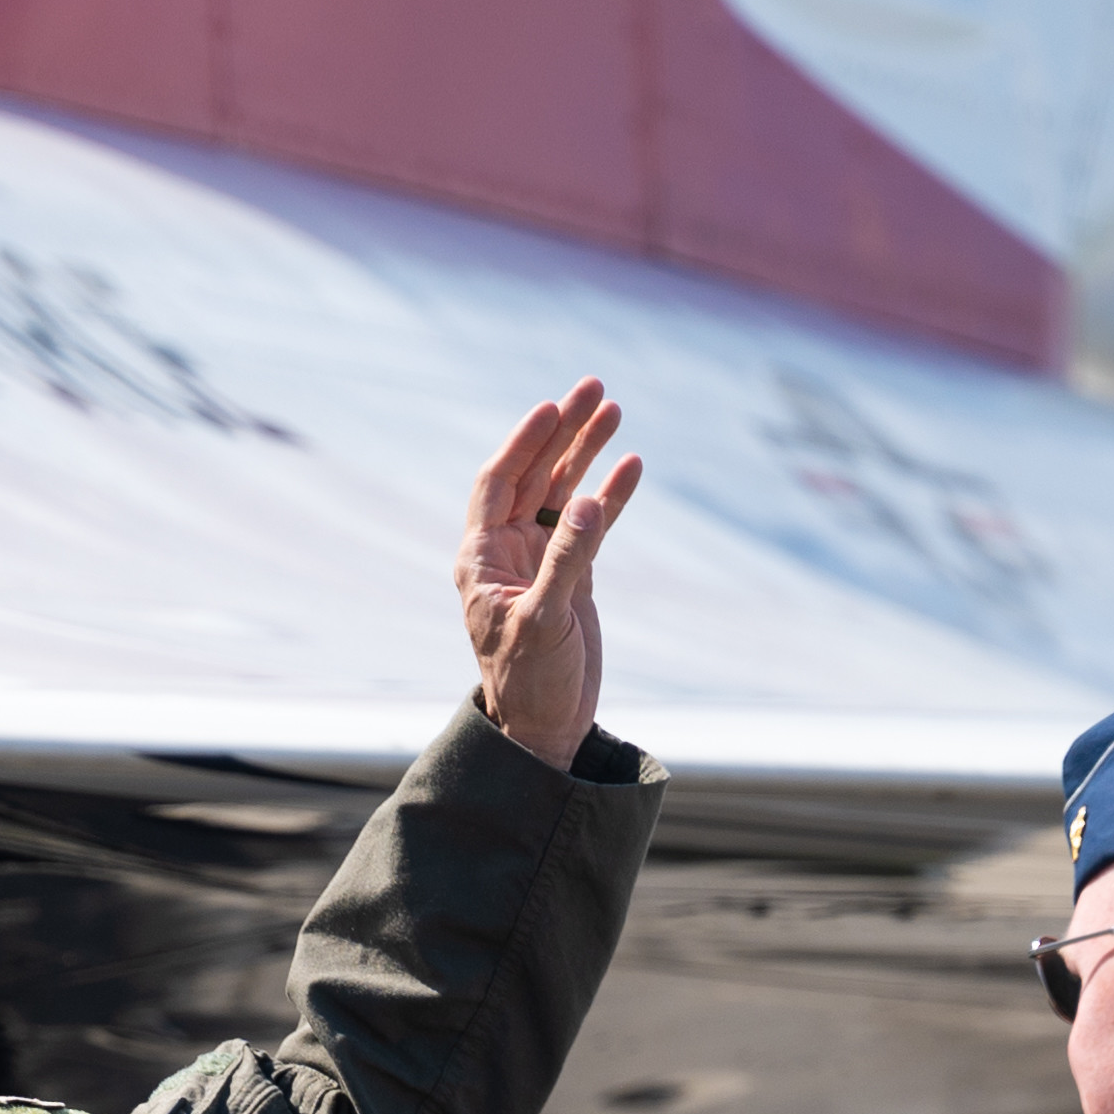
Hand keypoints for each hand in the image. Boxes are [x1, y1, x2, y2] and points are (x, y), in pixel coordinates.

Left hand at [456, 378, 641, 766]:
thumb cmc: (530, 680)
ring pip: (563, 492)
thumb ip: (565, 561)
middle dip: (563, 432)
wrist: (546, 725)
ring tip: (614, 409)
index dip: (524, 442)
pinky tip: (631, 465)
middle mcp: (507, 552)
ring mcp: (541, 560)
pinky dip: (610, 495)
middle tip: (595, 389)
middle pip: (534, 474)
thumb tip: (584, 502)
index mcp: (482, 558)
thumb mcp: (545, 621)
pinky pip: (591, 524)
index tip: (553, 408)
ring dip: (586, 452)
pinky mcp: (572, 576)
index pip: (497, 482)